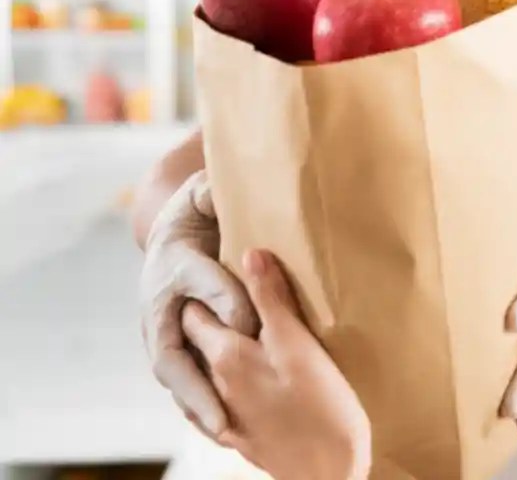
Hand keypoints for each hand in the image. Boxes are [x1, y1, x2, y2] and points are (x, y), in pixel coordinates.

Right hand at [138, 169, 258, 436]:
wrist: (174, 229)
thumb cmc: (201, 210)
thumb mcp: (207, 193)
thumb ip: (216, 192)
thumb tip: (226, 185)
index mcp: (175, 262)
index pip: (199, 282)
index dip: (224, 298)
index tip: (252, 319)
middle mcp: (162, 302)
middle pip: (172, 348)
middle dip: (197, 382)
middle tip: (223, 410)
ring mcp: (163, 329)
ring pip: (175, 374)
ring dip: (197, 405)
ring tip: (225, 433)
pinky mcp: (173, 345)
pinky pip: (184, 381)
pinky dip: (199, 407)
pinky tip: (226, 433)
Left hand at [183, 249, 370, 479]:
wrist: (329, 474)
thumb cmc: (323, 409)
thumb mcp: (299, 346)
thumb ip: (271, 300)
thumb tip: (251, 253)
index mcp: (226, 358)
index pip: (196, 311)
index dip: (206, 291)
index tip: (223, 273)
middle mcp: (214, 386)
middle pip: (198, 341)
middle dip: (208, 317)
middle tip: (235, 297)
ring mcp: (225, 414)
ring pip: (204, 372)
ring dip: (213, 351)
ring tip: (238, 332)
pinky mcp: (239, 436)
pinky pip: (214, 401)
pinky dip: (217, 384)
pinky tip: (235, 380)